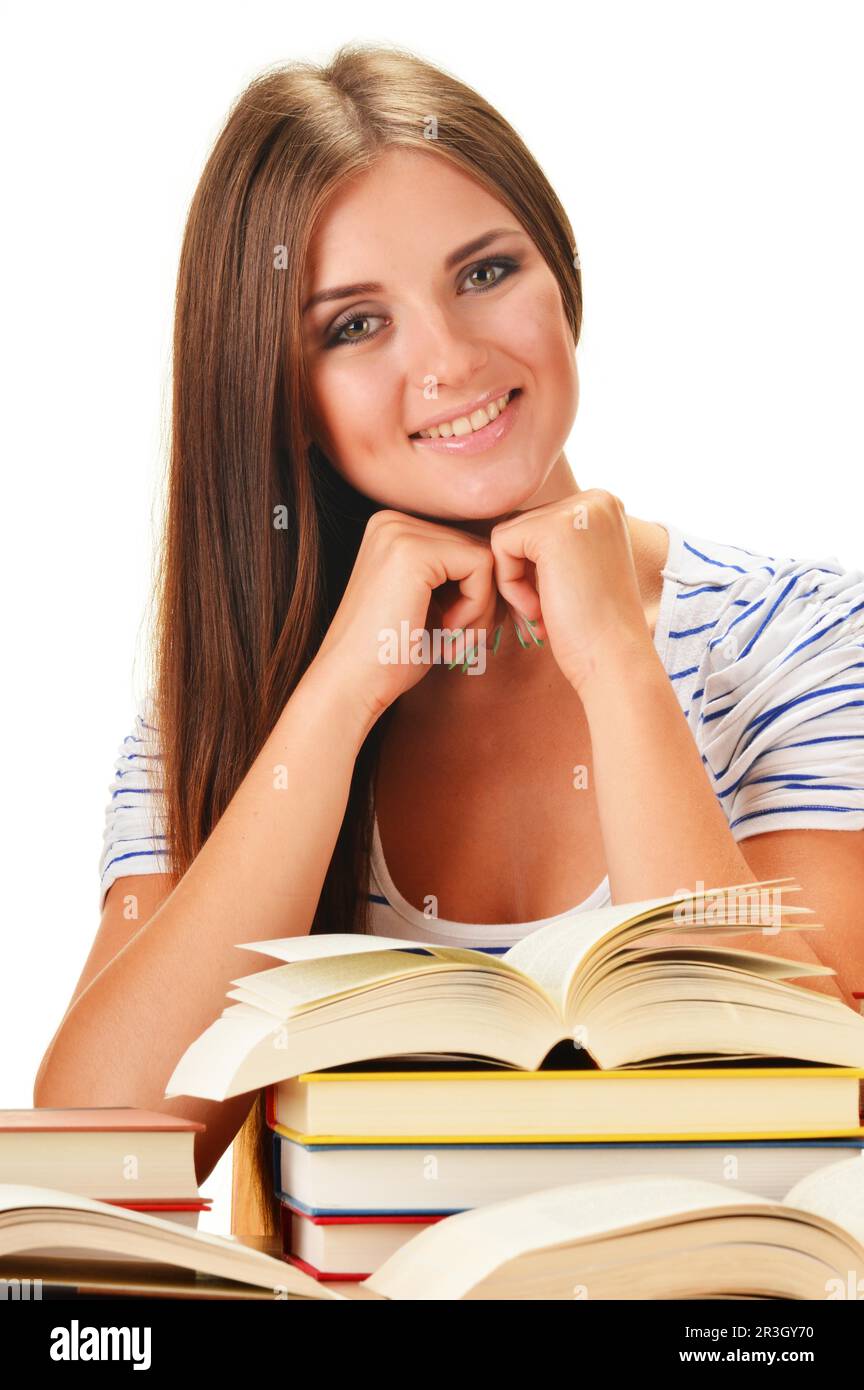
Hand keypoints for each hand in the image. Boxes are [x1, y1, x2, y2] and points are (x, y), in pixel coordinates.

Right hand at [310, 509, 499, 724]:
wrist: (350, 684)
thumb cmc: (389, 655)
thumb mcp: (428, 603)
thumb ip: (455, 578)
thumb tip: (504, 568)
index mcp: (392, 529)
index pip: (464, 549)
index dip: (473, 595)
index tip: (455, 633)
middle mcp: (392, 521)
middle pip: (476, 550)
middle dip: (479, 601)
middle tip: (457, 640)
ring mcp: (400, 531)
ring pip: (485, 558)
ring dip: (479, 607)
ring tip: (452, 638)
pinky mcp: (413, 551)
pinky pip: (482, 566)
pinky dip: (476, 605)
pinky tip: (447, 630)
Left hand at [489, 489, 655, 695]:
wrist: (615, 661)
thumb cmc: (593, 629)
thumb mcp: (578, 570)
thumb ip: (553, 544)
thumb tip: (507, 533)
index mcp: (603, 507)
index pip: (537, 525)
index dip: (534, 571)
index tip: (557, 605)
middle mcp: (595, 499)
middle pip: (521, 528)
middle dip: (523, 577)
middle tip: (544, 615)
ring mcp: (577, 509)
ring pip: (508, 538)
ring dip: (516, 584)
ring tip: (542, 615)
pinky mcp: (553, 528)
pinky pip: (500, 546)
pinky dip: (509, 585)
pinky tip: (537, 610)